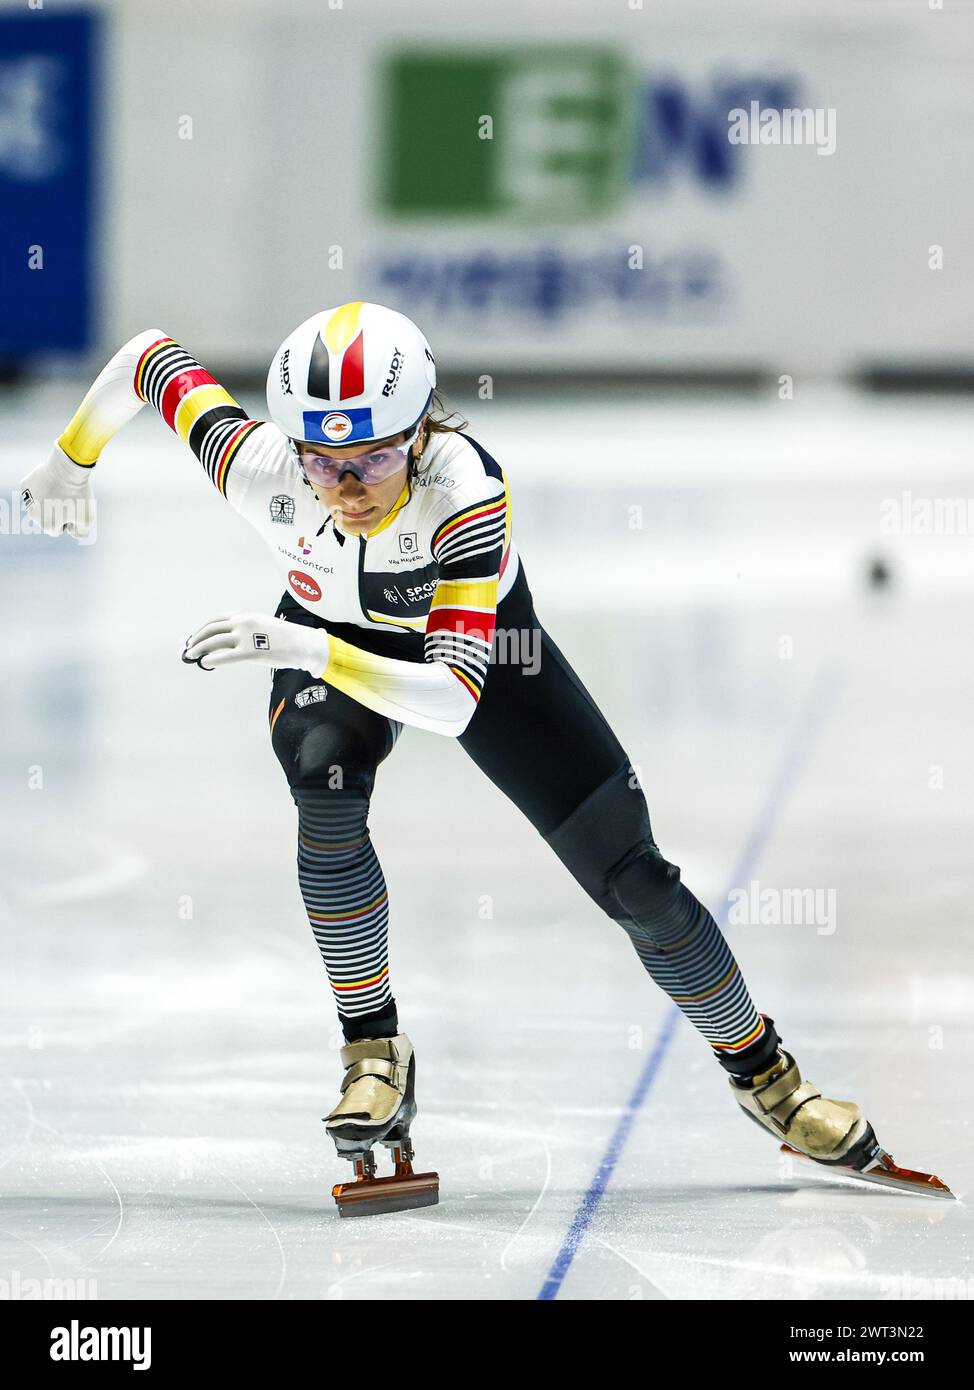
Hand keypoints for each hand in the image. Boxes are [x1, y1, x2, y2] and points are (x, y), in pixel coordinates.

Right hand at [20, 443, 96, 539]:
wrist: (67, 469)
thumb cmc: (79, 495)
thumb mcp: (88, 518)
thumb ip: (81, 532)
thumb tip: (71, 532)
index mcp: (47, 526)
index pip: (58, 530)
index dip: (68, 520)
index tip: (73, 509)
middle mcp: (33, 516)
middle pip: (47, 518)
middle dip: (56, 512)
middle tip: (67, 499)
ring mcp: (27, 500)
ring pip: (39, 505)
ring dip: (48, 500)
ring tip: (59, 489)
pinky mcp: (24, 486)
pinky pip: (34, 490)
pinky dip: (42, 487)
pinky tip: (50, 481)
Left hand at [182, 612, 329, 673]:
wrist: (303, 644)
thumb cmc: (286, 638)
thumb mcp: (263, 626)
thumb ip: (246, 631)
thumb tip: (231, 644)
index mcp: (245, 615)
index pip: (217, 620)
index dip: (203, 629)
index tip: (195, 637)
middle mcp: (242, 622)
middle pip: (211, 629)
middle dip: (196, 639)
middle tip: (188, 647)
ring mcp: (245, 637)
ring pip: (213, 641)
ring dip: (199, 648)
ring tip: (191, 656)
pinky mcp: (250, 652)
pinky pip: (224, 656)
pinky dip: (211, 659)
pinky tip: (205, 663)